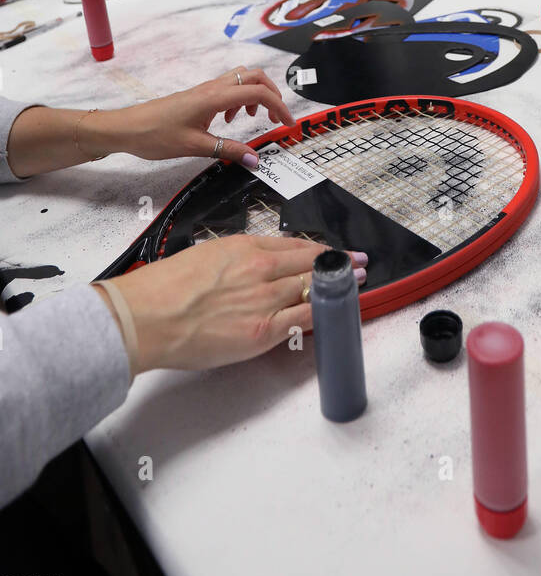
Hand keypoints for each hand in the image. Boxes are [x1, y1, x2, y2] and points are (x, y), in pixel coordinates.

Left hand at [85, 66, 291, 168]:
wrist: (127, 128)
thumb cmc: (157, 135)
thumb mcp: (196, 146)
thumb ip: (228, 150)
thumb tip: (255, 160)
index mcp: (215, 97)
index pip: (258, 93)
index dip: (279, 106)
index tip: (288, 124)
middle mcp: (213, 87)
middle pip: (255, 76)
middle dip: (272, 93)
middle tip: (275, 117)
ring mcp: (206, 89)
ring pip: (242, 79)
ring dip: (255, 94)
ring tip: (250, 118)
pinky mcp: (199, 96)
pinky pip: (228, 88)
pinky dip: (239, 99)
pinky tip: (228, 120)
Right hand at [96, 236, 367, 371]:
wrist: (147, 315)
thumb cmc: (163, 289)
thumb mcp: (203, 256)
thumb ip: (231, 262)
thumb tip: (243, 270)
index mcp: (243, 248)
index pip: (293, 246)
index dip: (318, 249)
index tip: (333, 250)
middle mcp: (260, 269)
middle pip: (311, 263)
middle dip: (339, 263)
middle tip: (359, 263)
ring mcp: (265, 299)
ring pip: (313, 288)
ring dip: (339, 285)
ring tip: (358, 284)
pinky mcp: (264, 330)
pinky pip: (306, 319)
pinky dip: (326, 314)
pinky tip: (339, 311)